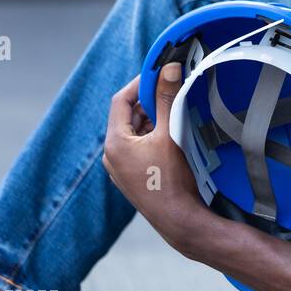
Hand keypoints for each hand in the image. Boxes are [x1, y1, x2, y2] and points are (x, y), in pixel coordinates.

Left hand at [101, 65, 201, 236]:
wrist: (178, 220)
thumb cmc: (171, 180)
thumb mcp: (170, 134)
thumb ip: (168, 99)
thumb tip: (168, 70)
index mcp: (114, 143)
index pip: (121, 101)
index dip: (140, 83)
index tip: (158, 74)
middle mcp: (112, 156)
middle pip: (127, 117)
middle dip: (149, 102)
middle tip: (171, 92)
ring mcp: (120, 169)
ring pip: (134, 133)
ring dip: (152, 120)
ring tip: (174, 114)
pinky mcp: (132, 178)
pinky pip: (138, 149)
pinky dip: (152, 137)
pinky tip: (171, 138)